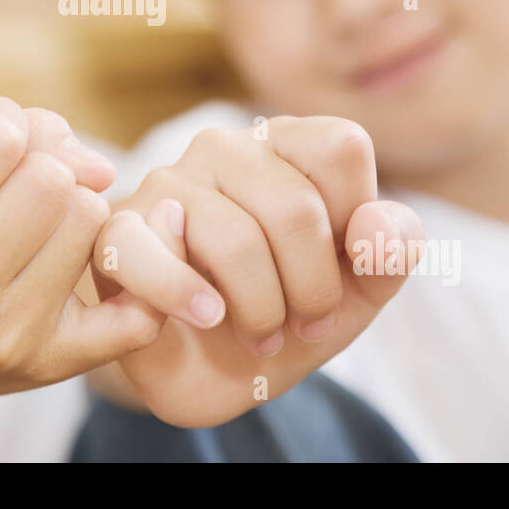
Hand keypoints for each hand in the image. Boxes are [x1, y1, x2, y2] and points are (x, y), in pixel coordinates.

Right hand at [0, 96, 219, 431]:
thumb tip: (101, 167)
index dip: (0, 128)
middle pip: (52, 179)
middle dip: (38, 170)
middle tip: (11, 197)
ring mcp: (6, 338)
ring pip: (90, 216)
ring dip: (71, 211)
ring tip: (34, 232)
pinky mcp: (48, 367)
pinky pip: (134, 307)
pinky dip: (127, 277)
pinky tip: (96, 270)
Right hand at [94, 116, 423, 427]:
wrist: (204, 365)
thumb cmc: (284, 310)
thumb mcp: (357, 293)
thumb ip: (389, 252)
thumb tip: (375, 222)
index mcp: (286, 143)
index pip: (341, 147)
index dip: (354, 224)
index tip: (342, 269)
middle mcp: (225, 147)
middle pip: (295, 208)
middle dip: (312, 290)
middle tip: (301, 322)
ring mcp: (167, 184)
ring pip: (234, 240)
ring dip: (259, 310)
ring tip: (258, 331)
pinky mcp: (119, 229)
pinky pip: (153, 256)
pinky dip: (186, 299)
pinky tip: (204, 317)